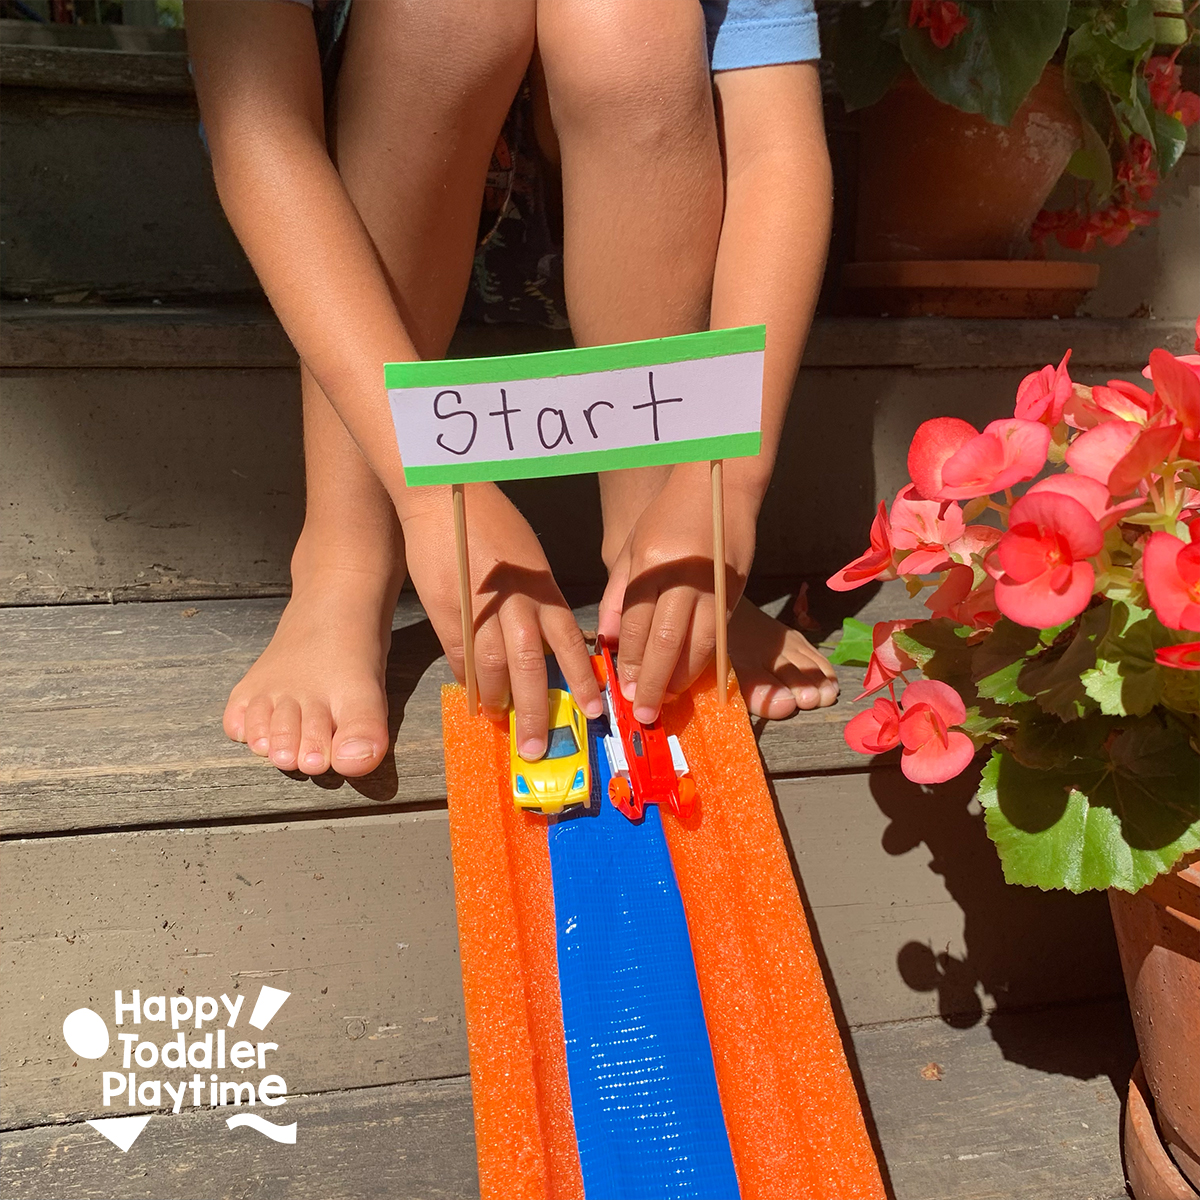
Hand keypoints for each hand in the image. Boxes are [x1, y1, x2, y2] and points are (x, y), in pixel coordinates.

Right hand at [400, 483, 601, 757]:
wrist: (445, 499)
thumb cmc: (490, 520)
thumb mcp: (530, 555)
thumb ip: (539, 592)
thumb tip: (546, 628)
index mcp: (543, 588)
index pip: (569, 643)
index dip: (580, 680)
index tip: (591, 710)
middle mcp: (518, 603)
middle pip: (532, 667)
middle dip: (537, 710)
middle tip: (537, 745)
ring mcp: (481, 610)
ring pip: (494, 669)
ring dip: (500, 701)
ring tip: (504, 723)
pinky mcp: (448, 614)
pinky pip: (460, 658)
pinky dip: (468, 682)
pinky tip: (474, 699)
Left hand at [598, 464, 755, 721]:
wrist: (721, 485)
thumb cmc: (669, 516)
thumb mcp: (634, 547)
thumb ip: (620, 595)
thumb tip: (612, 640)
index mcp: (653, 564)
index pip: (638, 624)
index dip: (631, 662)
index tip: (625, 689)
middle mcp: (686, 577)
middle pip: (667, 641)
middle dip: (654, 681)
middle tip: (644, 711)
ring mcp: (716, 584)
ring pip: (699, 645)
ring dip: (683, 678)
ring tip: (667, 699)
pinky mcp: (736, 590)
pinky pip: (718, 635)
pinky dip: (705, 660)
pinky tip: (692, 676)